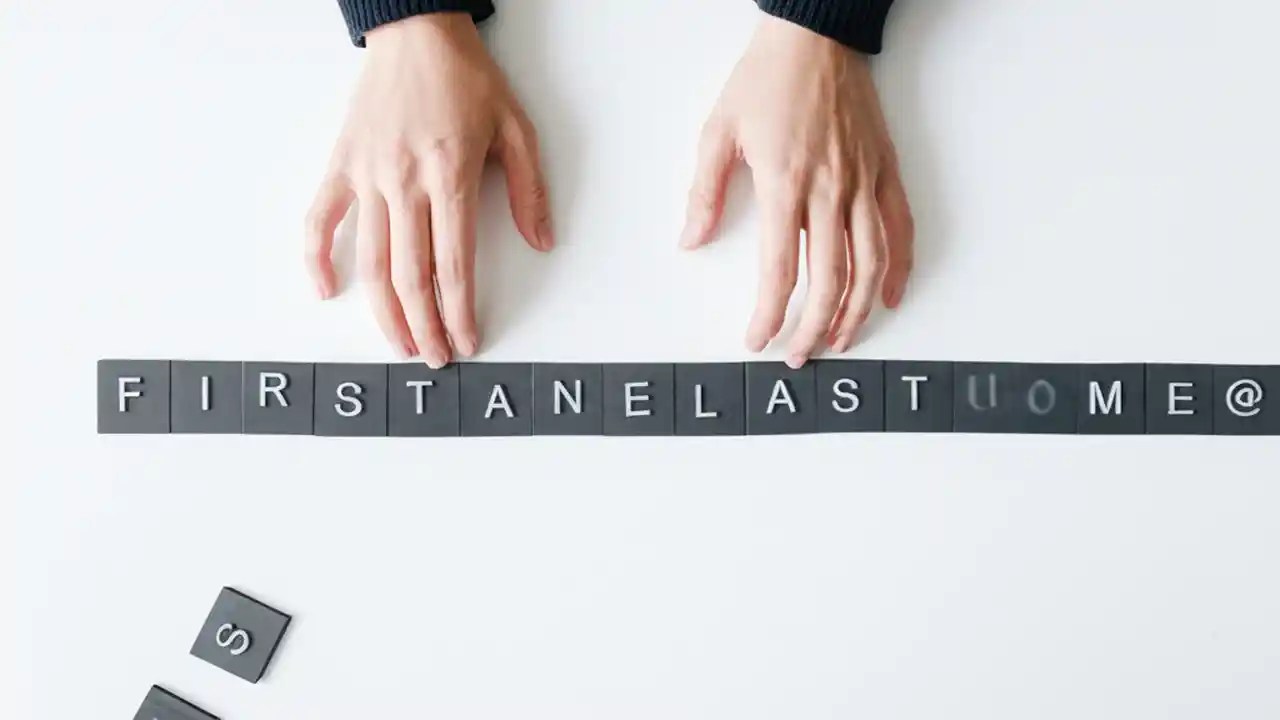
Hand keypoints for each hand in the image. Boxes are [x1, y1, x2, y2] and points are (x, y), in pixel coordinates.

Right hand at [306, 13, 551, 367]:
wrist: (416, 32)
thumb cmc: (466, 78)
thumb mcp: (517, 128)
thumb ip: (529, 190)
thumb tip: (541, 241)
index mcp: (450, 177)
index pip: (454, 265)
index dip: (460, 313)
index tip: (467, 341)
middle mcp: (405, 182)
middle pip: (411, 276)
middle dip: (425, 326)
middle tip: (436, 357)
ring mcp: (368, 176)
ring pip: (372, 261)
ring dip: (385, 311)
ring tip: (401, 342)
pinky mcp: (342, 165)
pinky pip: (319, 219)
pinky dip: (317, 257)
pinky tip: (325, 290)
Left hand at [681, 15, 913, 368]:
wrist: (816, 37)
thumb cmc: (767, 79)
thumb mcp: (718, 132)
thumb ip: (705, 193)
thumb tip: (691, 240)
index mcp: (785, 183)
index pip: (780, 269)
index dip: (770, 314)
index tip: (758, 339)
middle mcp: (830, 190)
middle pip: (829, 279)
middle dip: (813, 327)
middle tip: (799, 353)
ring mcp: (863, 183)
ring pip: (869, 264)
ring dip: (855, 311)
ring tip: (839, 338)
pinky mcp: (884, 173)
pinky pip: (900, 231)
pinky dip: (897, 270)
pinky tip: (887, 297)